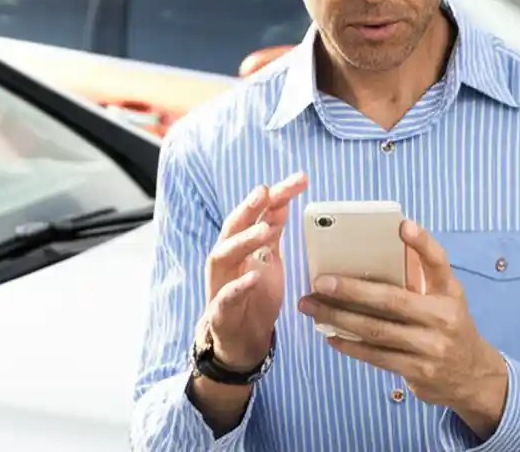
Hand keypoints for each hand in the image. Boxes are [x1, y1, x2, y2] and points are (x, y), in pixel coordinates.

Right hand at [201, 172, 307, 371]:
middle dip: (248, 208)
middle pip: (233, 227)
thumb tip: (282, 201)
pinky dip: (239, 286)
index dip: (275, 195)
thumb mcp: (268, 259)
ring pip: (224, 255)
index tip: (298, 179)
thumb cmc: (254, 296)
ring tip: (265, 230)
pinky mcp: (221, 311)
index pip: (256, 213)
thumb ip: (271, 232)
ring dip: (244, 240)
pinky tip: (253, 277)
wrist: (242, 340)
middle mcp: (226, 258)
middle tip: (266, 191)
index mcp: (240, 244)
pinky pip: (227, 296)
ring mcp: (221, 283)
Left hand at [297, 219, 509, 438]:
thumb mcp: (446, 297)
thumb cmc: (449, 326)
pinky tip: (330, 335)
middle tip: (320, 281)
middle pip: (392, 300)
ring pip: (377, 330)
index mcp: (449, 293)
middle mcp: (442, 318)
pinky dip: (350, 345)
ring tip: (312, 307)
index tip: (402, 226)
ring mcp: (430, 347)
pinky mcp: (417, 371)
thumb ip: (421, 277)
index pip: (438, 263)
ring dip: (339, 318)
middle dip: (351, 290)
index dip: (422, 243)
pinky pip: (376, 356)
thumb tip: (374, 255)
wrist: (472, 376)